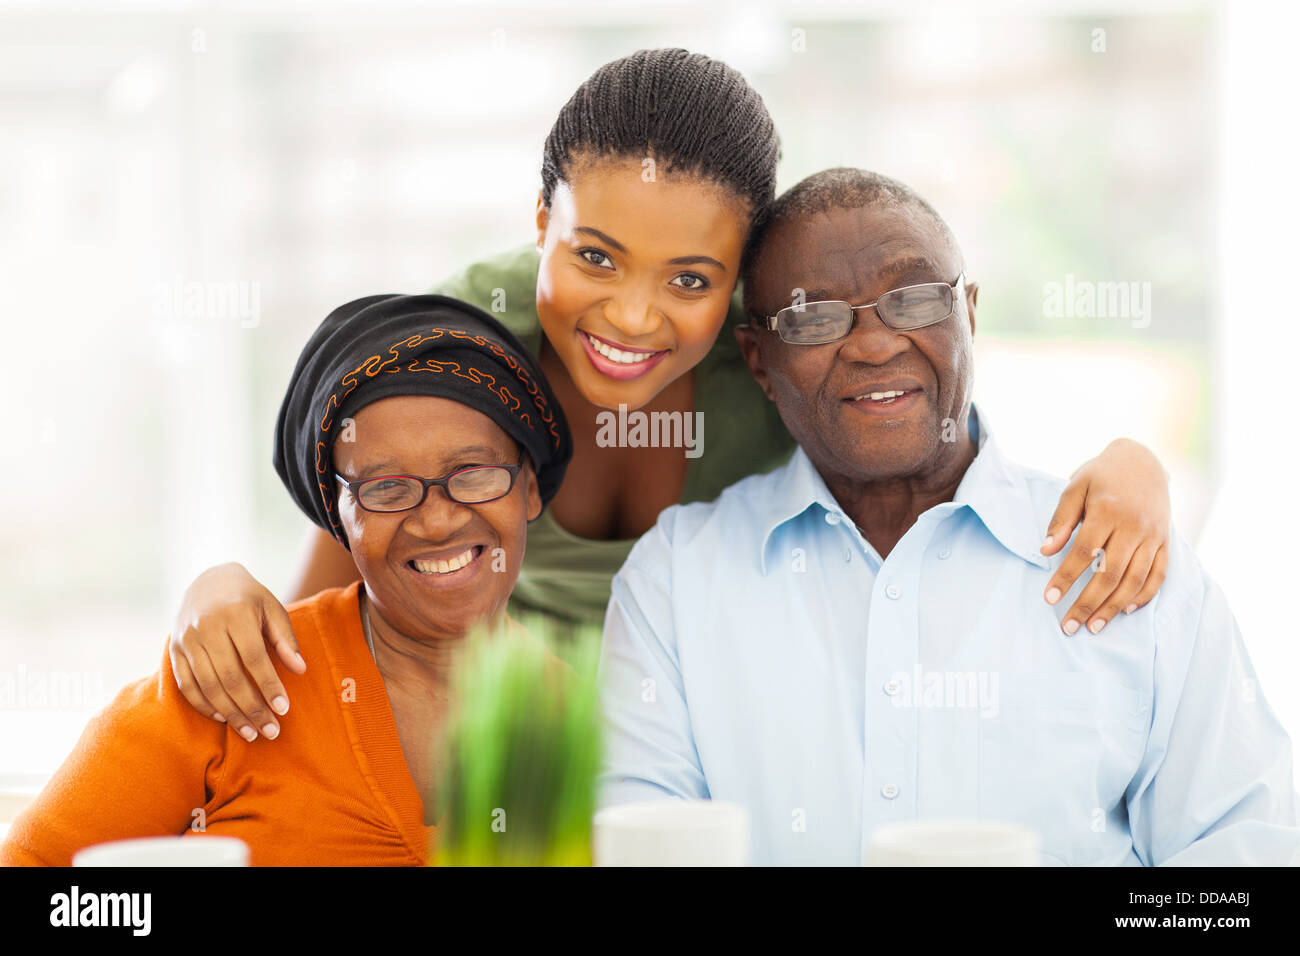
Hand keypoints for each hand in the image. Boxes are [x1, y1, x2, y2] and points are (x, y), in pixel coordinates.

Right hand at [168, 562, 306, 740]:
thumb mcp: (272, 608)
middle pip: (230, 676)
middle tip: (270, 731)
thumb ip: (285, 638)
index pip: (254, 657)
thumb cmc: (248, 598)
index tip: (283, 709)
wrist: (207, 581)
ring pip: (207, 685)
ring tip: (251, 733)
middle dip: (251, 708)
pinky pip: (186, 685)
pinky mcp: (174, 650)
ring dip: (230, 713)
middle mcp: (207, 626)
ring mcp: (186, 639)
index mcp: (235, 613)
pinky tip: (223, 718)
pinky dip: (204, 705)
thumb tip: (300, 669)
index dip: (269, 685)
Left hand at [1040, 438, 1170, 635]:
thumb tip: (1045, 551)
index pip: (1084, 552)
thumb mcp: (1075, 487)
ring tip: (1094, 626)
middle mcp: (1135, 526)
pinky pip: (1159, 574)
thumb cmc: (1101, 475)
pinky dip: (1144, 595)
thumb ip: (1061, 520)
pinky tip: (1125, 610)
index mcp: (1108, 511)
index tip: (1050, 599)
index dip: (1066, 578)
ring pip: (1135, 579)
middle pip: (1110, 573)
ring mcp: (1154, 536)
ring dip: (1114, 606)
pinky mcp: (1166, 541)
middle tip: (1069, 626)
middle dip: (1088, 603)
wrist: (1143, 460)